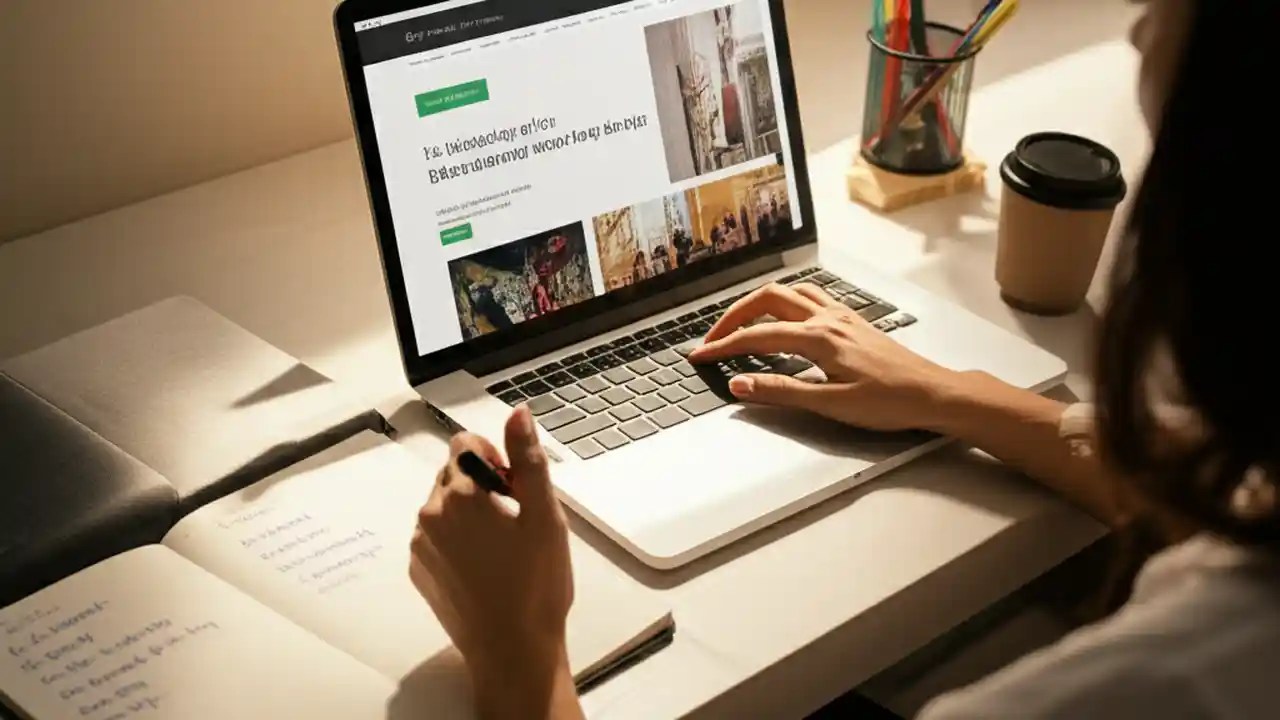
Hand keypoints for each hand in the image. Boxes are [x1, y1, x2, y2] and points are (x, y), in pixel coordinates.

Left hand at [410, 405, 579, 718]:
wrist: (513, 651)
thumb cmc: (536, 585)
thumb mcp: (545, 517)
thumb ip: (528, 460)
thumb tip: (518, 413)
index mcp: (462, 493)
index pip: (465, 442)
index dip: (495, 457)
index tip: (516, 487)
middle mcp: (431, 513)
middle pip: (454, 473)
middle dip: (483, 483)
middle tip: (515, 519)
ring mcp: (420, 545)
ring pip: (443, 506)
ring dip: (468, 512)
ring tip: (501, 547)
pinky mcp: (418, 571)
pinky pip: (435, 537)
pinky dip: (456, 540)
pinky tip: (484, 567)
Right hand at [687, 282, 960, 431]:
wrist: (934, 394)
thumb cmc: (890, 402)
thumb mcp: (831, 404)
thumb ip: (781, 391)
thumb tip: (739, 384)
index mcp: (820, 338)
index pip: (757, 336)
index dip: (724, 346)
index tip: (700, 356)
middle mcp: (828, 319)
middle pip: (767, 299)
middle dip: (733, 316)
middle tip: (712, 339)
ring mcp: (841, 316)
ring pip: (789, 292)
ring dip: (758, 303)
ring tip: (739, 323)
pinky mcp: (852, 321)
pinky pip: (810, 297)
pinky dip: (785, 302)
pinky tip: (783, 319)